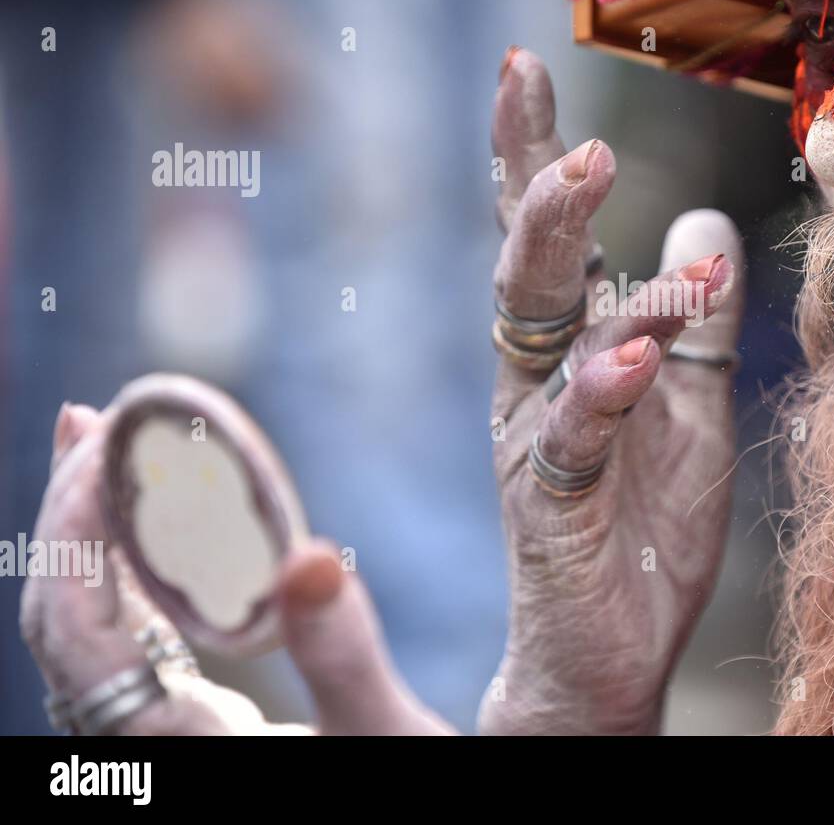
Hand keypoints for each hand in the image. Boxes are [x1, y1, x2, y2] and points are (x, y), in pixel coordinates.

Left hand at [20, 403, 454, 734]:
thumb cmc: (400, 801)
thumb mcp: (387, 743)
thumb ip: (342, 660)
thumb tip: (309, 555)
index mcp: (171, 751)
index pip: (75, 627)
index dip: (72, 527)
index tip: (104, 439)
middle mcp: (142, 747)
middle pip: (61, 620)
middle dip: (72, 512)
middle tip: (96, 419)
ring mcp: (158, 740)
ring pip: (85, 632)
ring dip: (95, 537)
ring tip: (108, 451)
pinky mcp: (187, 730)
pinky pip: (127, 646)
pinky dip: (132, 576)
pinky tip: (157, 536)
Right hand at [479, 48, 744, 734]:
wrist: (616, 647)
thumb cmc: (644, 523)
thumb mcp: (691, 405)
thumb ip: (694, 321)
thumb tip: (706, 221)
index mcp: (567, 349)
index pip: (551, 240)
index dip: (531, 155)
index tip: (523, 65)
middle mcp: (537, 381)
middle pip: (526, 265)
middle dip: (537, 182)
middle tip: (552, 110)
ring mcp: (539, 439)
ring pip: (541, 330)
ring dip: (563, 250)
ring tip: (591, 179)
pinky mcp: (554, 503)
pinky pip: (577, 434)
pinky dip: (602, 386)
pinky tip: (627, 350)